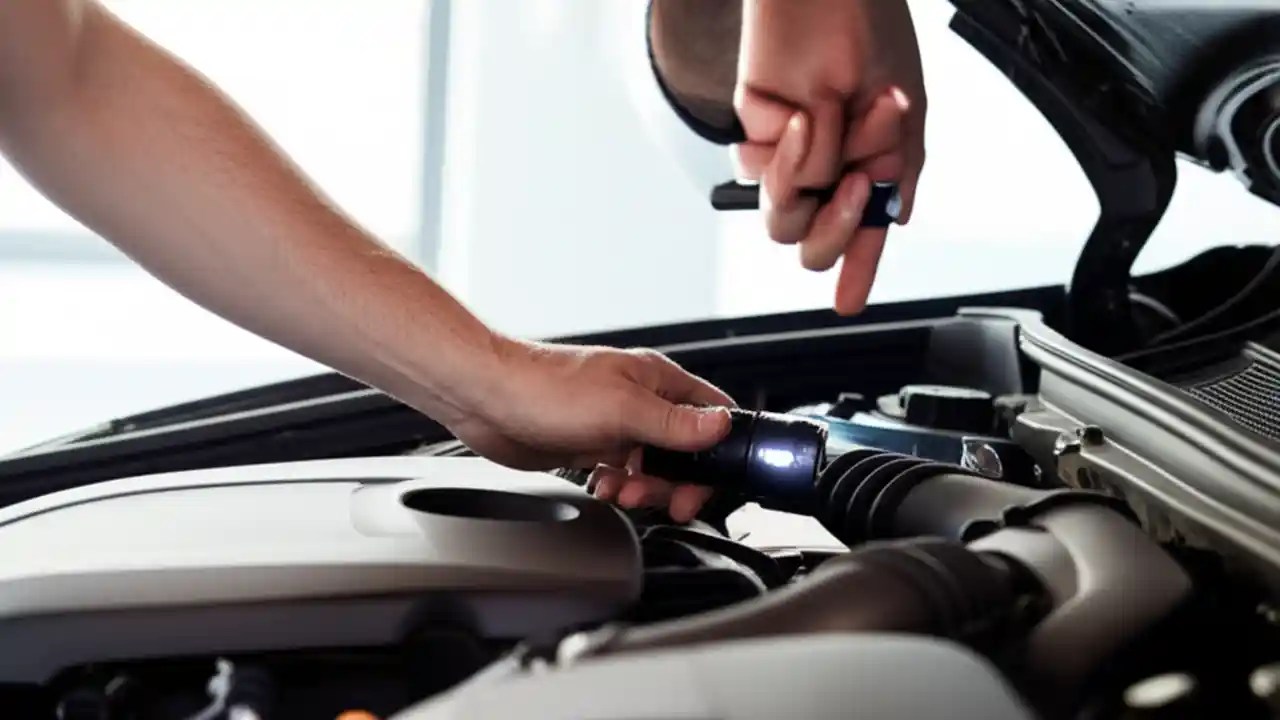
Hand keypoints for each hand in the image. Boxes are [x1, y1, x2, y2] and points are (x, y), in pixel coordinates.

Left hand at [448, 338, 734, 520]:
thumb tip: (720, 426)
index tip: (703, 484)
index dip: (717, 453)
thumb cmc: (545, 388)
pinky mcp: (591, 444)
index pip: (711, 415)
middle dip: (676, 482)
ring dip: (645, 488)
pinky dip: (619, 487)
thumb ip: (674, 424)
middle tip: (663, 501)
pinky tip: (604, 488)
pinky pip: (622, 474)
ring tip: (624, 493)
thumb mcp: (622, 408)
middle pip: (684, 450)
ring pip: (652, 467)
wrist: (487, 400)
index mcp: (657, 379)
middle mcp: (640, 399)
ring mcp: (616, 423)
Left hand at [732, 0, 926, 314]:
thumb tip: (895, 220)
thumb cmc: (871, 35)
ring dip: (811, 170)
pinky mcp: (753, 133)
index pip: (859, 232)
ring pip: (782, 214)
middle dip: (838, 221)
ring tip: (829, 118)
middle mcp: (826, 167)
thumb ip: (901, 172)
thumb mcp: (906, 113)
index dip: (855, 271)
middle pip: (812, 240)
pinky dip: (786, 144)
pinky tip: (801, 107)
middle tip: (858, 180)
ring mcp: (788, 153)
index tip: (847, 303)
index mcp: (867, 165)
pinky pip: (759, 172)